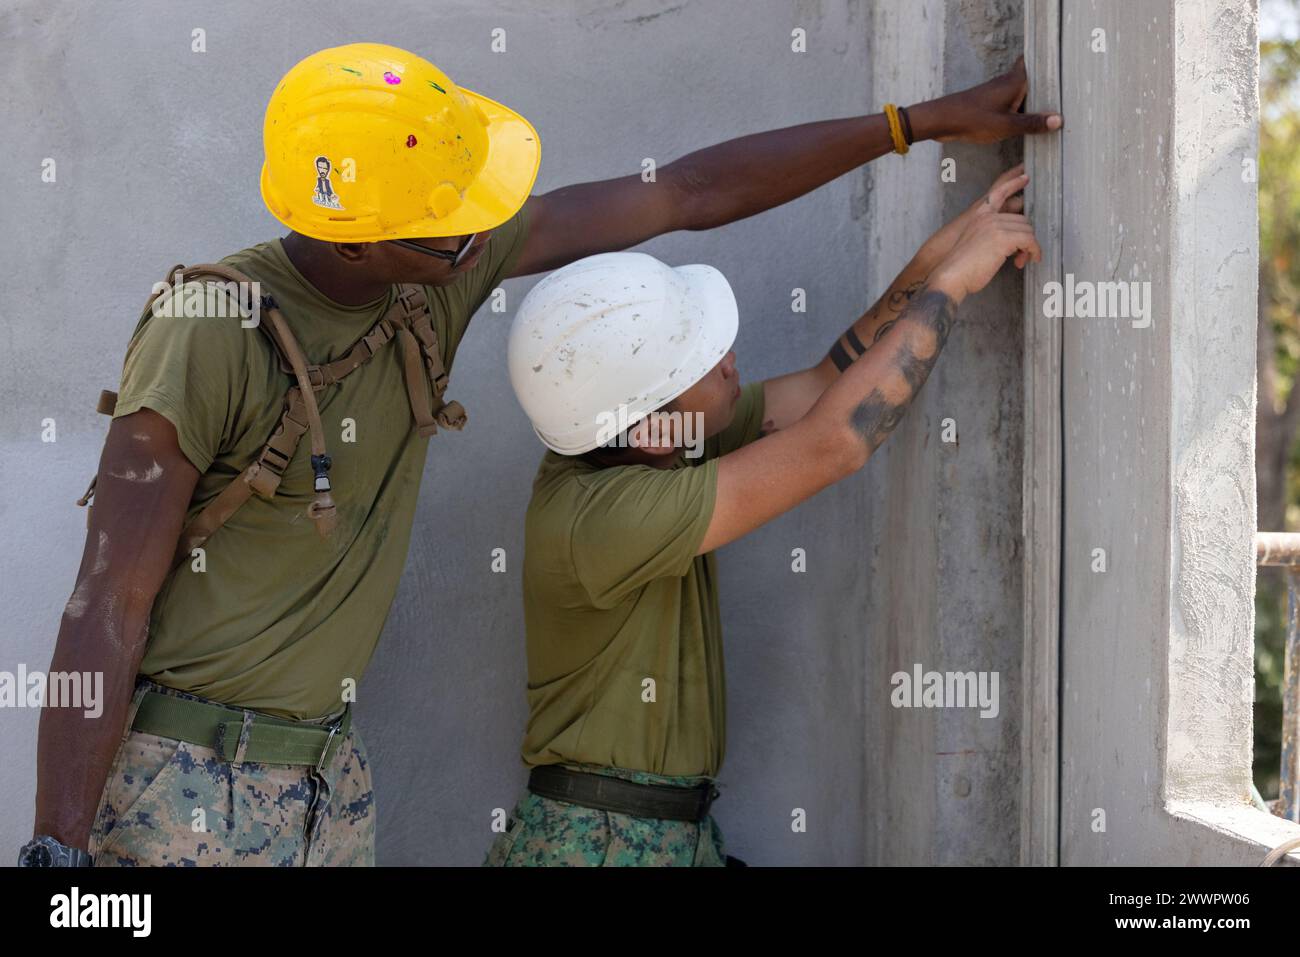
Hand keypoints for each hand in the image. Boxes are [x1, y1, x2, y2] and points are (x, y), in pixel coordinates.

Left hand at [911, 56, 1061, 143]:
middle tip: (1065, 97)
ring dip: (1033, 101)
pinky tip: (1028, 123)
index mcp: (1015, 81)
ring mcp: (998, 92)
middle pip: (1031, 79)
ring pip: (1021, 93)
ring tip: (1052, 113)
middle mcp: (1007, 82)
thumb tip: (1058, 120)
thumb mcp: (1006, 125)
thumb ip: (1032, 123)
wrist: (941, 121)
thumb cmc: (972, 119)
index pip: (1033, 61)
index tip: (1065, 71)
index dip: (1048, 63)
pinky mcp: (990, 103)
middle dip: (1046, 86)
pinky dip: (1021, 110)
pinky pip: (1012, 104)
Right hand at [927, 172, 1040, 303]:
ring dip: (1029, 247)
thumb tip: (1013, 242)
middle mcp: (988, 217)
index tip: (1025, 177)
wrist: (951, 276)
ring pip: (1028, 230)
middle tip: (1021, 255)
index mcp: (979, 215)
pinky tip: (1030, 259)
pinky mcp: (1003, 238)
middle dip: (1025, 238)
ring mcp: (995, 226)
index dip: (1013, 183)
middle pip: (1022, 219)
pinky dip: (1034, 251)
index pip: (999, 192)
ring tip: (1020, 260)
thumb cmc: (961, 267)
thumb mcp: (974, 243)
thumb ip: (991, 236)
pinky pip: (1030, 240)